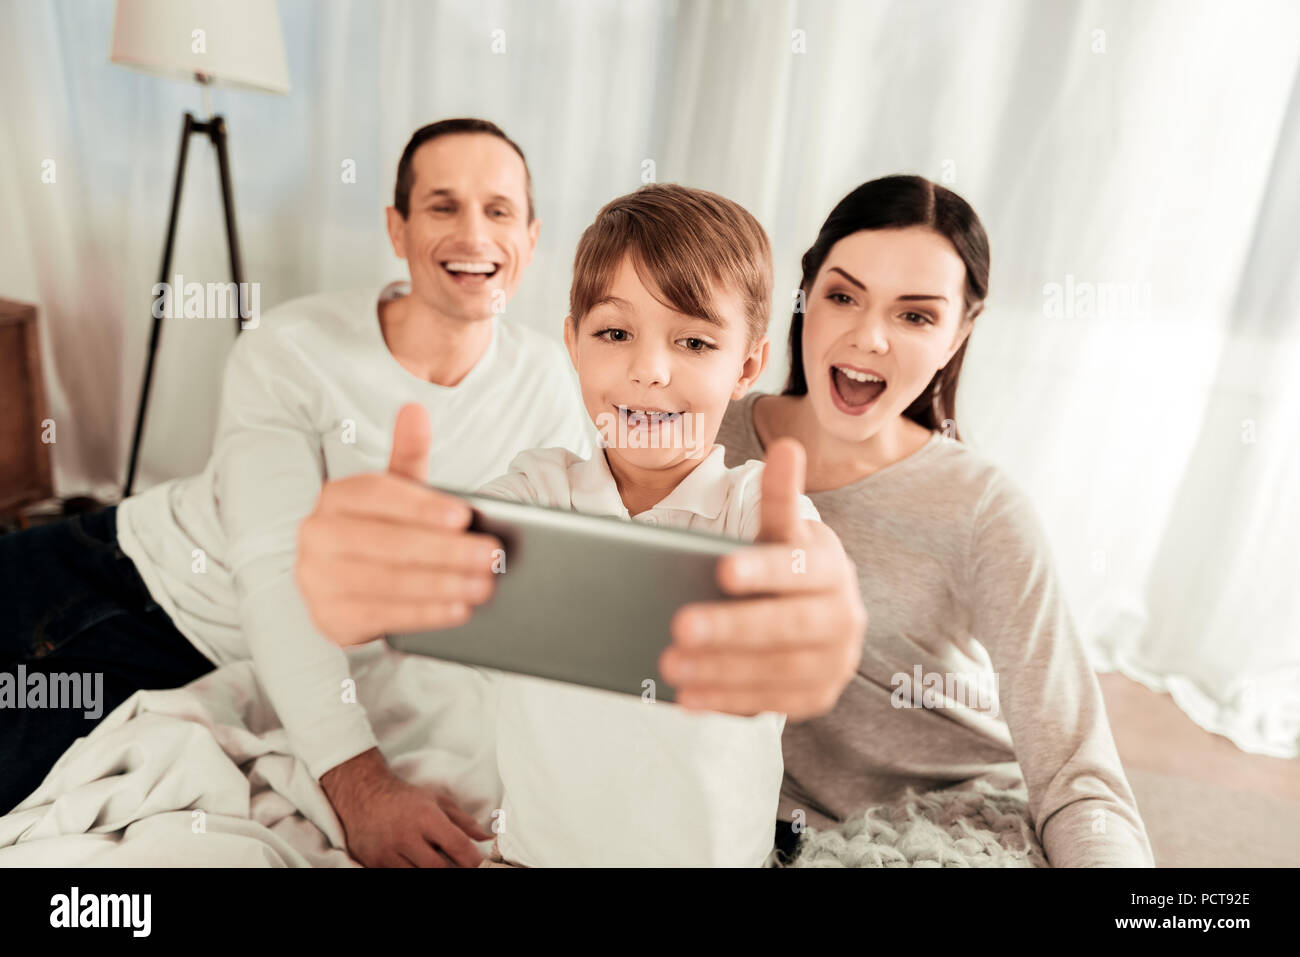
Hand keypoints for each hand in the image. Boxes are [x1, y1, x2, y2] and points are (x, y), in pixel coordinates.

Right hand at [295, 403, 500, 645]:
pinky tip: (458, 610)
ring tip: (483, 585)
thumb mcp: (393, 495)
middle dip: (446, 551)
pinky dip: (427, 614)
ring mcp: (318, 580)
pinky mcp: (331, 617)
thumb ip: (407, 456)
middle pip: (389, 542)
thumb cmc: (377, 532)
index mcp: (335, 498)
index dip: (422, 506)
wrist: (339, 589)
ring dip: (443, 585)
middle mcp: (318, 536)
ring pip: (390, 581)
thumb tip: (415, 409)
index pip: (378, 495)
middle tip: (490, 555)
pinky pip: (386, 615)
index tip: (464, 516)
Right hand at [321, 748, 493, 866]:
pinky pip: (400, 875)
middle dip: (455, 870)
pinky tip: (418, 863)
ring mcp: (388, 853)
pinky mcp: (374, 864)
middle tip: (461, 866)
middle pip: (439, 868)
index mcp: (427, 817)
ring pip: (418, 875)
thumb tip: (488, 838)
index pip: (457, 845)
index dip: (474, 860)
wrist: (363, 796)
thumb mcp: (438, 801)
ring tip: (439, 862)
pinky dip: (412, 871)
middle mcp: (406, 836)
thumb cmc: (407, 799)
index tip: (483, 865)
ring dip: (432, 871)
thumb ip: (464, 822)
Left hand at [659, 437, 865, 719]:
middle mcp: (844, 618)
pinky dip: (727, 701)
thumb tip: (787, 447)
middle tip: (678, 627)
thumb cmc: (786, 566)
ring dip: (720, 671)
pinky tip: (687, 699)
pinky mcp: (817, 698)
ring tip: (670, 665)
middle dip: (731, 628)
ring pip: (777, 670)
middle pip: (787, 626)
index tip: (722, 570)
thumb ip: (778, 498)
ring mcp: (835, 663)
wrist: (820, 616)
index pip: (799, 569)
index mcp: (832, 569)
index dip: (763, 570)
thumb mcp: (781, 532)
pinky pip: (771, 704)